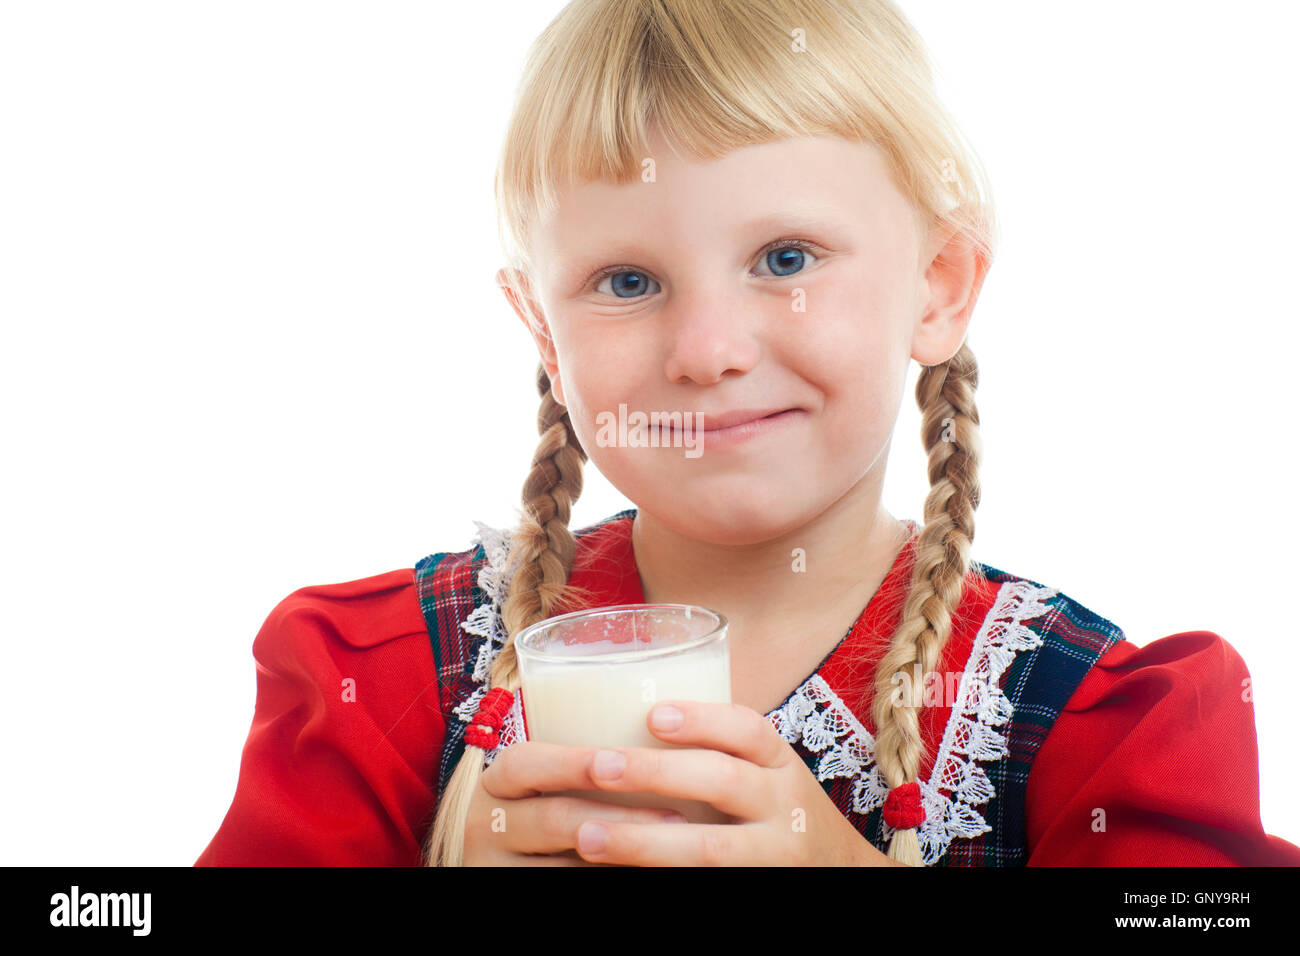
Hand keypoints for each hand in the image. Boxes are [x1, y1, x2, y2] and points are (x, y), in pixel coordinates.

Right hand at [460, 739, 689, 865]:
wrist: (492, 860)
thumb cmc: (533, 807)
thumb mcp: (534, 785)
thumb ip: (579, 767)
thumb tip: (659, 746)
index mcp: (497, 783)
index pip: (526, 764)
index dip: (570, 763)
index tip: (615, 762)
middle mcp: (487, 825)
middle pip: (554, 818)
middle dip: (620, 818)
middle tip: (676, 820)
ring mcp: (497, 866)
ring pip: (564, 867)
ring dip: (621, 858)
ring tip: (669, 852)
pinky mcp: (509, 887)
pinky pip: (561, 885)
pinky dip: (606, 878)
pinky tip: (640, 870)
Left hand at [572, 700, 904, 865]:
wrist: (837, 873)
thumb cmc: (776, 813)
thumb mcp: (767, 774)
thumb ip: (717, 750)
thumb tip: (621, 713)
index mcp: (781, 766)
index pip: (749, 730)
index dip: (702, 719)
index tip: (653, 714)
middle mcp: (783, 809)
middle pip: (723, 782)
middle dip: (656, 773)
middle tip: (597, 766)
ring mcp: (772, 858)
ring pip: (710, 851)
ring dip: (642, 843)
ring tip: (586, 838)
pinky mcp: (755, 890)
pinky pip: (704, 883)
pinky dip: (657, 878)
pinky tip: (612, 874)